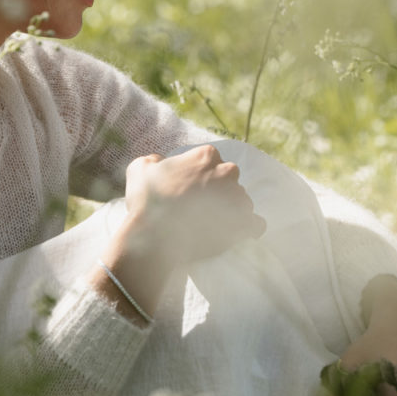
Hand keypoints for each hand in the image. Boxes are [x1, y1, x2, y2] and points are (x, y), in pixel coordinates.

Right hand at [121, 146, 265, 265]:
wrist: (154, 238)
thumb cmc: (147, 202)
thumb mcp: (140, 169)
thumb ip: (154, 160)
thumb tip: (161, 161)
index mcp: (206, 156)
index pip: (211, 159)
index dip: (200, 174)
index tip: (190, 187)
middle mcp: (227, 173)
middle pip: (229, 178)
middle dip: (219, 189)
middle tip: (201, 206)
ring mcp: (238, 199)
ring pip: (242, 201)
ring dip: (231, 209)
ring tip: (213, 224)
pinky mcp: (243, 224)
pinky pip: (256, 224)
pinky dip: (249, 228)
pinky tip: (237, 232)